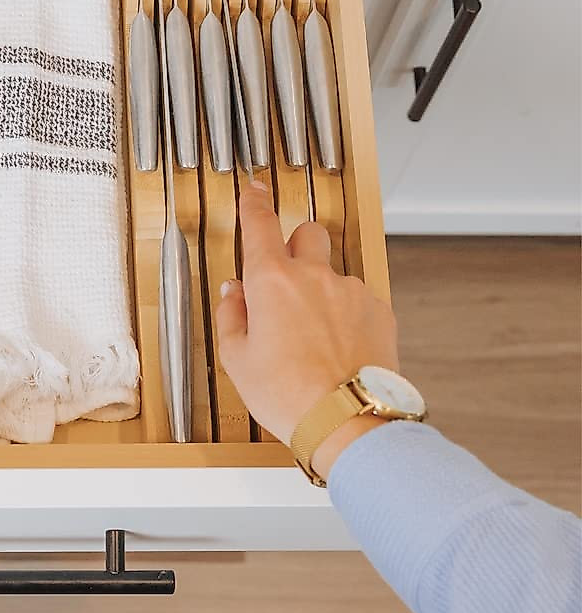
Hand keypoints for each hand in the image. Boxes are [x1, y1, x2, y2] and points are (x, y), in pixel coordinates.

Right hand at [216, 182, 399, 479]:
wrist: (347, 422)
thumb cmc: (288, 395)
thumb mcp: (236, 360)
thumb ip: (231, 316)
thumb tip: (234, 294)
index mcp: (271, 282)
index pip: (260, 224)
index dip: (254, 202)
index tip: (253, 190)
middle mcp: (314, 276)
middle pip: (307, 232)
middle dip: (295, 244)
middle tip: (285, 277)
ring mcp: (351, 291)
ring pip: (333, 271)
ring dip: (321, 289)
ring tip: (313, 336)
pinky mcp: (379, 311)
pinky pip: (358, 299)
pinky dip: (346, 314)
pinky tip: (337, 348)